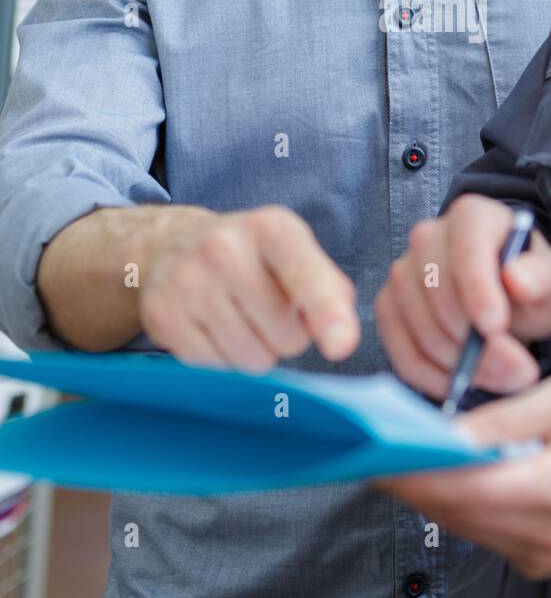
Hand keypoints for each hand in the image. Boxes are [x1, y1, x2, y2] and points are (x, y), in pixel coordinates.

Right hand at [139, 205, 358, 372]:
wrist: (168, 246)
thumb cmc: (248, 255)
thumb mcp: (293, 251)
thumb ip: (329, 289)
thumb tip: (339, 336)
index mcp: (271, 228)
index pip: (304, 275)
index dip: (326, 311)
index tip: (341, 345)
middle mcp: (225, 249)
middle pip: (287, 336)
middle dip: (287, 336)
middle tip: (266, 310)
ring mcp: (188, 282)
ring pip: (252, 360)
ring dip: (256, 351)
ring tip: (240, 318)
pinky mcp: (162, 316)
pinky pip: (215, 369)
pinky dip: (221, 359)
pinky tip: (212, 328)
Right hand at [375, 194, 550, 398]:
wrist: (509, 306)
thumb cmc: (531, 288)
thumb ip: (543, 277)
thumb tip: (518, 279)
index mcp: (472, 216)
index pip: (467, 246)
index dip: (478, 289)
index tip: (496, 328)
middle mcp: (428, 237)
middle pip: (437, 289)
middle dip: (473, 339)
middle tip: (516, 371)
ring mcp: (403, 272)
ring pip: (419, 325)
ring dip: (458, 363)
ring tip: (499, 376)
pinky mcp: (389, 308)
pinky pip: (401, 350)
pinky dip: (433, 376)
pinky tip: (463, 382)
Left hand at [376, 372, 550, 578]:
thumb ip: (505, 419)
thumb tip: (443, 432)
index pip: (466, 489)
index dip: (412, 473)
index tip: (372, 451)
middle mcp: (547, 535)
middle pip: (455, 513)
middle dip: (408, 479)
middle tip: (368, 445)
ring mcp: (543, 556)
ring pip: (463, 526)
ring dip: (428, 491)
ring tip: (393, 452)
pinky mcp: (540, 560)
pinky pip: (483, 532)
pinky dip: (457, 502)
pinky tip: (440, 471)